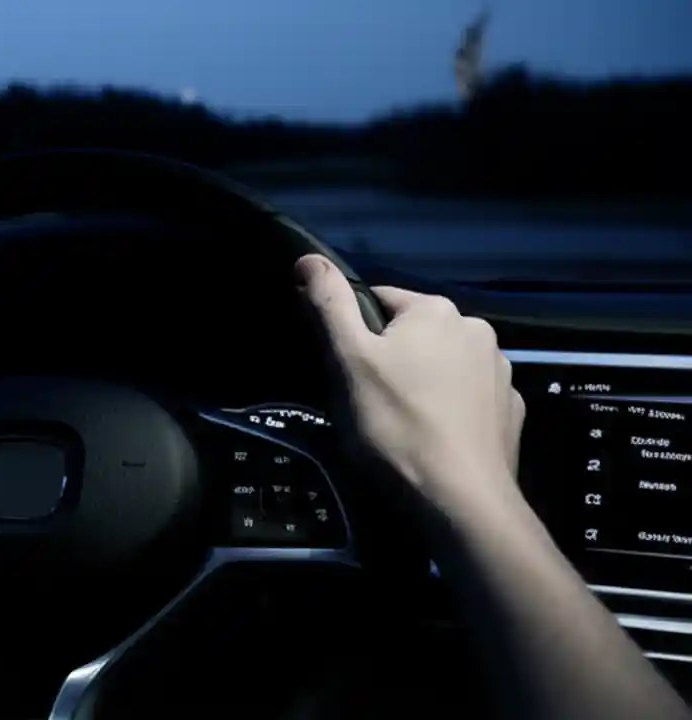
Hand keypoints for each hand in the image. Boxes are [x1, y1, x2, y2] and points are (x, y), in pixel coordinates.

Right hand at [296, 254, 524, 511]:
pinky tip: (435, 437)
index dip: (355, 332)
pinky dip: (451, 409)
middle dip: (392, 358)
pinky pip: (470, 398)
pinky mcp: (511, 411)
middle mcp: (476, 330)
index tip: (345, 368)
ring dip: (424, 382)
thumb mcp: (349, 361)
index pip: (380, 300)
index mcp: (435, 311)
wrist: (460, 498)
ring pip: (445, 365)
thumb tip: (308, 257)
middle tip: (368, 400)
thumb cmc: (395, 425)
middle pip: (415, 334)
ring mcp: (500, 372)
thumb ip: (330, 304)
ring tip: (402, 423)